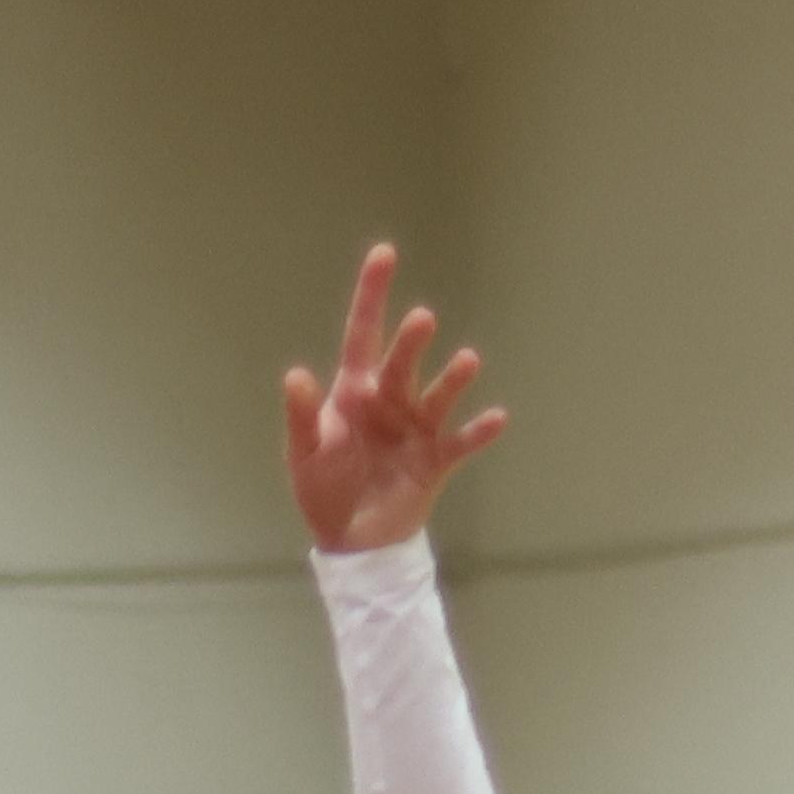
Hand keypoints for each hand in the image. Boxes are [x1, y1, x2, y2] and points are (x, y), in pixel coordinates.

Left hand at [283, 243, 504, 556]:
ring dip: (452, 379)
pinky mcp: (435, 461)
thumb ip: (303, 416)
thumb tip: (296, 375)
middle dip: (412, 342)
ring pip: (437, 395)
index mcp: (355, 391)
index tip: (384, 253)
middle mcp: (389, 401)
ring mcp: (415, 429)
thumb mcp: (305, 453)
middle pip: (402, 362)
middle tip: (422, 320)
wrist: (352, 540)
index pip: (362, 333)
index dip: (371, 294)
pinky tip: (498, 417)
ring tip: (466, 361)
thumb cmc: (324, 490)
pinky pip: (461, 442)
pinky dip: (479, 432)